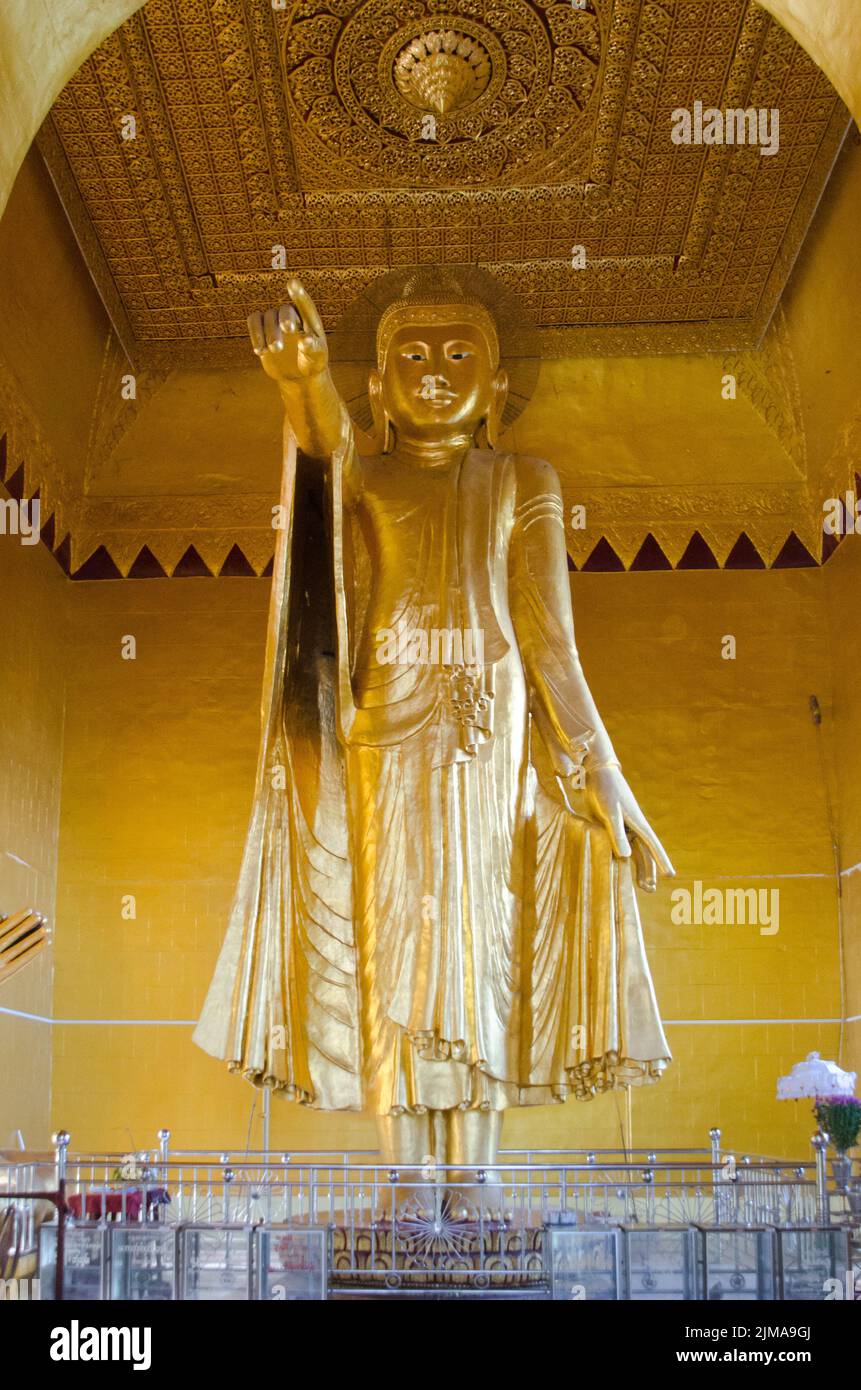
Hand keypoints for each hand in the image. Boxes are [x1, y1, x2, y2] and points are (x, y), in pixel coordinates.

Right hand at [247, 279, 327, 383]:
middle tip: (289, 329)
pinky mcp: (261, 328)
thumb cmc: (312, 362)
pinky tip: (260, 351)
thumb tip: (305, 340)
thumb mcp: (317, 357)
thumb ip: (312, 348)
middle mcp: (292, 315)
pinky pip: (254, 321)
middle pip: (285, 311)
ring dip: (270, 333)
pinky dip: (255, 334)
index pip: (305, 305)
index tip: (293, 283)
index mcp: (310, 319)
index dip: (299, 295)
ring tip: (275, 350)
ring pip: (268, 317)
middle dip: (285, 319)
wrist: (297, 373)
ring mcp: (275, 320)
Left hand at [584, 765, 673, 890]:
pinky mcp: (611, 825)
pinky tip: (621, 868)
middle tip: (650, 889)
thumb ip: (617, 834)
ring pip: (634, 852)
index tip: (670, 875)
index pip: (652, 846)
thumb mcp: (610, 813)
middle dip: (648, 871)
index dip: (661, 861)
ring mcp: (623, 827)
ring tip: (642, 886)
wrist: (596, 774)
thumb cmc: (605, 790)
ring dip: (637, 868)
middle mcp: (633, 827)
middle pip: (644, 853)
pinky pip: (619, 845)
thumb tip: (627, 857)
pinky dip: (622, 857)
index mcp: (637, 823)